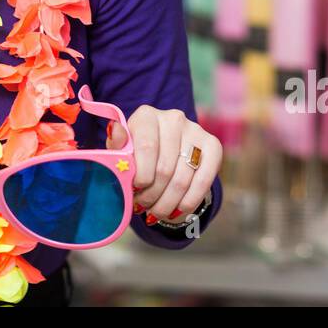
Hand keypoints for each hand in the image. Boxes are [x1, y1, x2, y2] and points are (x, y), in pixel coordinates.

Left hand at [107, 106, 221, 226]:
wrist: (163, 155)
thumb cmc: (136, 155)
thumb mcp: (122, 152)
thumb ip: (117, 145)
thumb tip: (114, 129)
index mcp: (146, 115)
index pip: (147, 148)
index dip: (141, 175)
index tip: (135, 190)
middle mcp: (173, 118)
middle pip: (165, 168)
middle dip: (152, 195)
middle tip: (144, 207)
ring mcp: (196, 130)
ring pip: (182, 179)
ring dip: (168, 203)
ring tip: (156, 212)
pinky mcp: (213, 146)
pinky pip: (203, 181)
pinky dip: (189, 201)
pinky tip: (177, 210)